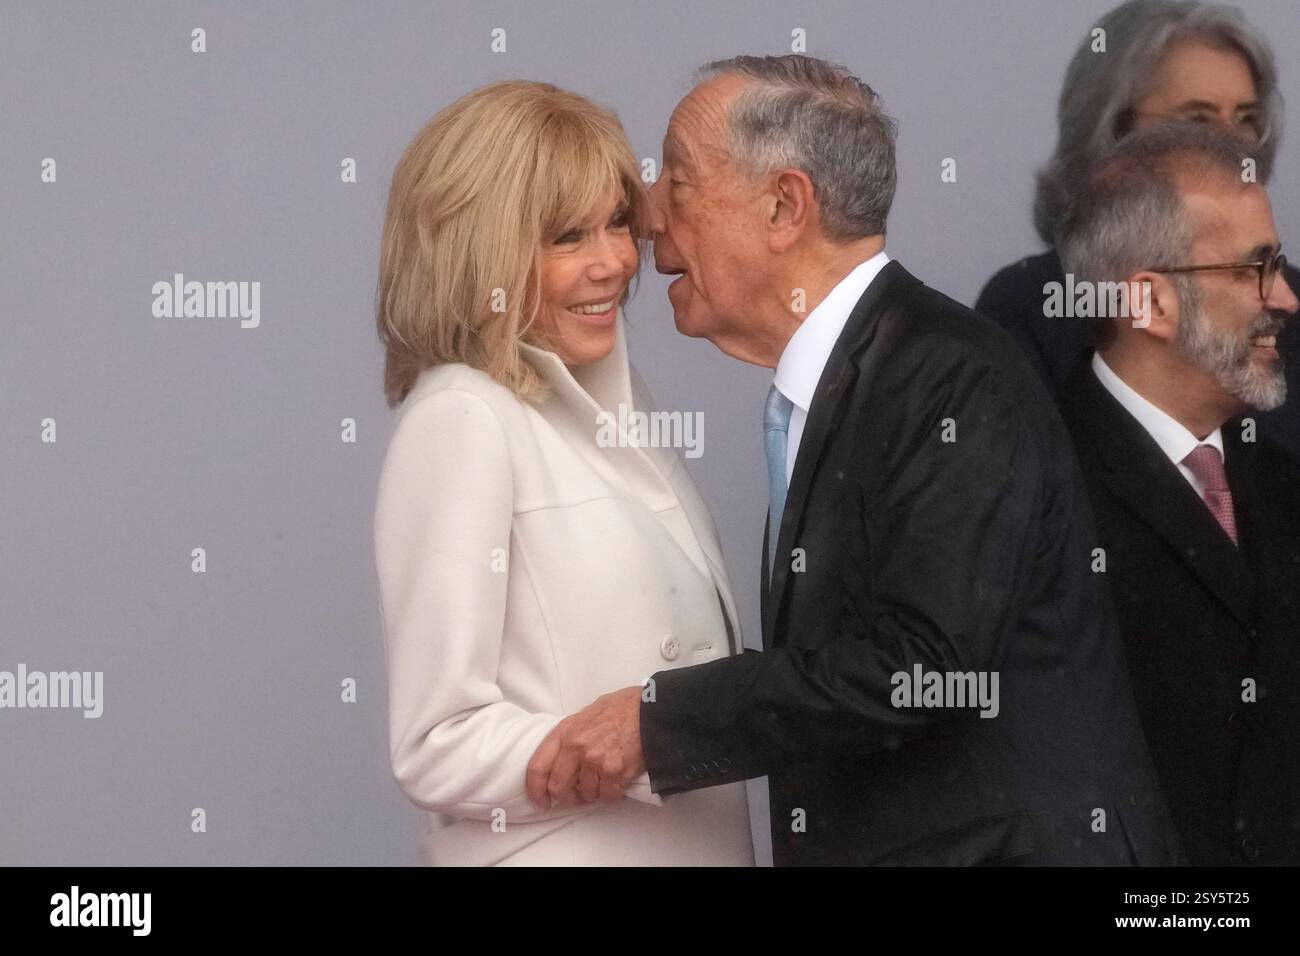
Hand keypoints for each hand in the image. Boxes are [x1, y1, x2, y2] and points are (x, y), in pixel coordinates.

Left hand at [526, 686, 645, 810]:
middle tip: (577, 795)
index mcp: (565, 732)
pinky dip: (613, 794)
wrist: (651, 709)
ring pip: (586, 795)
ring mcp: (596, 761)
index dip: (535, 790)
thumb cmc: (620, 709)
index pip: (538, 767)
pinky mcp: (616, 772)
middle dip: (567, 796)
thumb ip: (570, 737)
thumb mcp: (585, 715)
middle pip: (558, 788)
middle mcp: (577, 747)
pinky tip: (619, 781)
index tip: (540, 801)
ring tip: (605, 779)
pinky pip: (608, 797)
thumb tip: (559, 763)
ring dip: (595, 793)